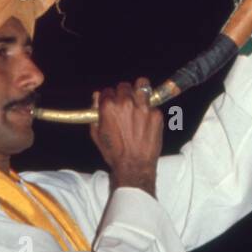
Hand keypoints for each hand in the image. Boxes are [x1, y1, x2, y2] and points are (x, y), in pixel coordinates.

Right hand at [89, 77, 161, 194]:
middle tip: (126, 104)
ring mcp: (143, 107)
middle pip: (125, 86)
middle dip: (124, 93)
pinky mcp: (156, 114)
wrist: (134, 166)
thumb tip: (97, 96)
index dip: (109, 97)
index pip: (108, 90)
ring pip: (142, 85)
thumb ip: (95, 112)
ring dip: (140, 92)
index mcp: (109, 106)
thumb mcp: (96, 133)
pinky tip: (147, 121)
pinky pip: (153, 104)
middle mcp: (126, 103)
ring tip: (139, 101)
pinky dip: (150, 110)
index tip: (112, 103)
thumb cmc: (113, 152)